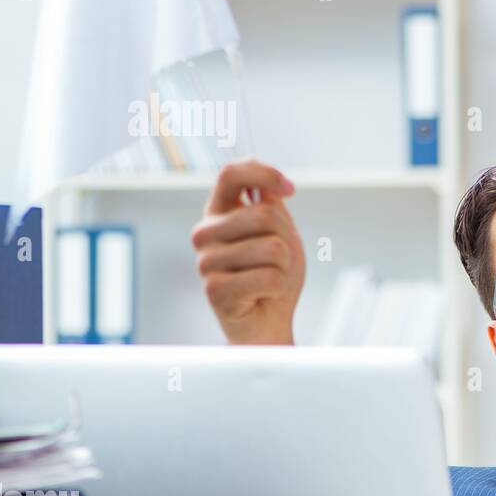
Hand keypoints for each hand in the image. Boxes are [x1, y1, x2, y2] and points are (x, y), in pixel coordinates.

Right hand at [190, 160, 303, 344]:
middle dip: (286, 239)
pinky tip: (263, 295)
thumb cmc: (273, 275)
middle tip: (278, 261)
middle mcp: (204, 234)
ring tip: (269, 278)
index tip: (290, 189)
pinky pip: (268, 277)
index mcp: (218, 213)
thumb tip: (270, 183)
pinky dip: (278, 287)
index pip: (231, 174)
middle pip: (264, 215)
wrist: (268, 322)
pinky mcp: (214, 290)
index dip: (264, 173)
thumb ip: (271, 205)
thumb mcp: (280, 233)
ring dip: (284, 267)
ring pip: (271, 248)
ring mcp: (205, 262)